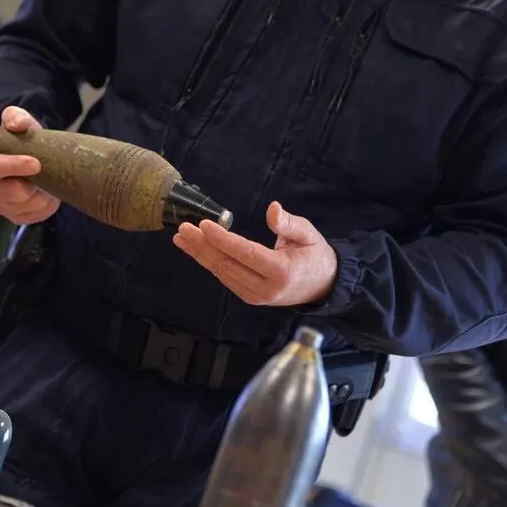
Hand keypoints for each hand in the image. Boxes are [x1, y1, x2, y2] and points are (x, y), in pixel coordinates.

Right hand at [0, 106, 60, 224]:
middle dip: (32, 184)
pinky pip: (40, 214)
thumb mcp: (19, 123)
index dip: (12, 166)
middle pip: (13, 194)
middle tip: (42, 172)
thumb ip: (15, 117)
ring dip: (43, 192)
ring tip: (43, 180)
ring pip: (30, 205)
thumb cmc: (20, 141)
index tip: (35, 163)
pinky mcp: (18, 218)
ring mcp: (3, 207)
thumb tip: (17, 124)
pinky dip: (48, 203)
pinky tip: (44, 191)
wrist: (32, 158)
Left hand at [173, 201, 337, 306]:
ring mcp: (255, 296)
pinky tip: (196, 250)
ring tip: (182, 237)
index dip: (222, 239)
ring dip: (200, 254)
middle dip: (202, 246)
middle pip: (227, 265)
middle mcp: (265, 288)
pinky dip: (208, 263)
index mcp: (281, 272)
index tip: (203, 225)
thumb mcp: (309, 234)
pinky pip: (225, 278)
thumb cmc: (315, 255)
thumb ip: (289, 224)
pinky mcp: (249, 297)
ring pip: (222, 273)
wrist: (324, 286)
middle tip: (183, 229)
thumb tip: (272, 209)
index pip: (245, 253)